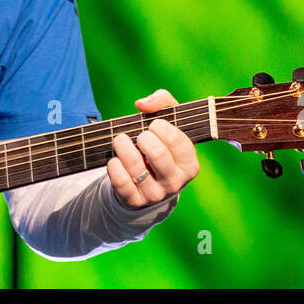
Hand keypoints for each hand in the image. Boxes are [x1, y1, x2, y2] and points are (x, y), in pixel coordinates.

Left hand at [106, 88, 199, 208]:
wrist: (145, 185)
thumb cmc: (159, 145)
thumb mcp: (168, 122)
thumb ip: (162, 101)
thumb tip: (142, 104)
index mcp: (190, 165)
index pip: (177, 141)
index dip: (161, 127)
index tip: (154, 124)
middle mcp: (175, 183)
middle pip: (158, 154)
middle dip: (143, 137)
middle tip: (139, 135)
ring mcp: (155, 195)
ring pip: (136, 168)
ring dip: (123, 147)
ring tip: (120, 140)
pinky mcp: (134, 202)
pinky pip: (121, 182)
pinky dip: (114, 165)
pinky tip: (115, 159)